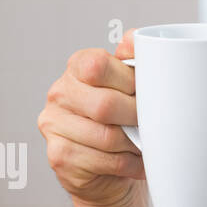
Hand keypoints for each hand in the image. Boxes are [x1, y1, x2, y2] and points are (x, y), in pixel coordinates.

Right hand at [39, 30, 143, 206]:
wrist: (108, 167)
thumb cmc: (122, 119)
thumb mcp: (129, 86)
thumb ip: (133, 59)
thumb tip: (133, 39)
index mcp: (76, 67)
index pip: (97, 65)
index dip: (128, 82)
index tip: (143, 94)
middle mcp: (59, 93)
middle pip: (105, 105)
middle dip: (136, 118)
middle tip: (151, 125)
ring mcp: (54, 125)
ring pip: (107, 137)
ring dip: (135, 144)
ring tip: (145, 145)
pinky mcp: (59, 156)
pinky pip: (105, 162)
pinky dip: (130, 164)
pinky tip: (136, 162)